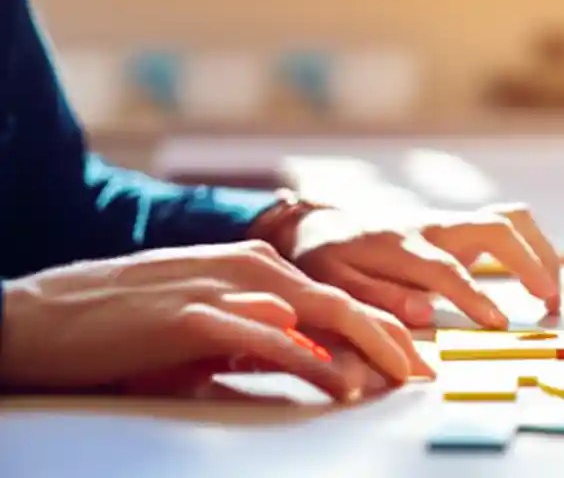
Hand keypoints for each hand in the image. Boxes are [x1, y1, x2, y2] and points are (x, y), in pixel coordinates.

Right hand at [0, 241, 427, 399]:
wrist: (47, 314)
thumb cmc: (129, 323)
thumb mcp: (207, 324)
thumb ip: (260, 337)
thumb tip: (310, 362)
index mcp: (258, 264)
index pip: (339, 296)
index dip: (384, 328)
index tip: (417, 361)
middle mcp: (251, 268)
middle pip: (344, 303)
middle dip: (394, 339)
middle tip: (429, 372)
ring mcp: (223, 287)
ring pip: (319, 316)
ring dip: (368, 349)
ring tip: (405, 378)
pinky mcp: (192, 317)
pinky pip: (268, 341)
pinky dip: (311, 362)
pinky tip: (341, 385)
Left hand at [277, 203, 559, 329]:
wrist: (319, 221)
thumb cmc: (325, 260)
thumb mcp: (333, 283)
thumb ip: (377, 297)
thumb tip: (424, 312)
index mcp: (400, 245)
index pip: (446, 268)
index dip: (473, 295)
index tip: (498, 323)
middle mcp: (433, 226)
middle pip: (495, 227)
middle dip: (530, 261)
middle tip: (550, 302)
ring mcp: (451, 221)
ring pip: (511, 218)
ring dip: (540, 250)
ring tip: (552, 293)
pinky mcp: (461, 225)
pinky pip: (509, 224)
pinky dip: (533, 247)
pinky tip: (541, 278)